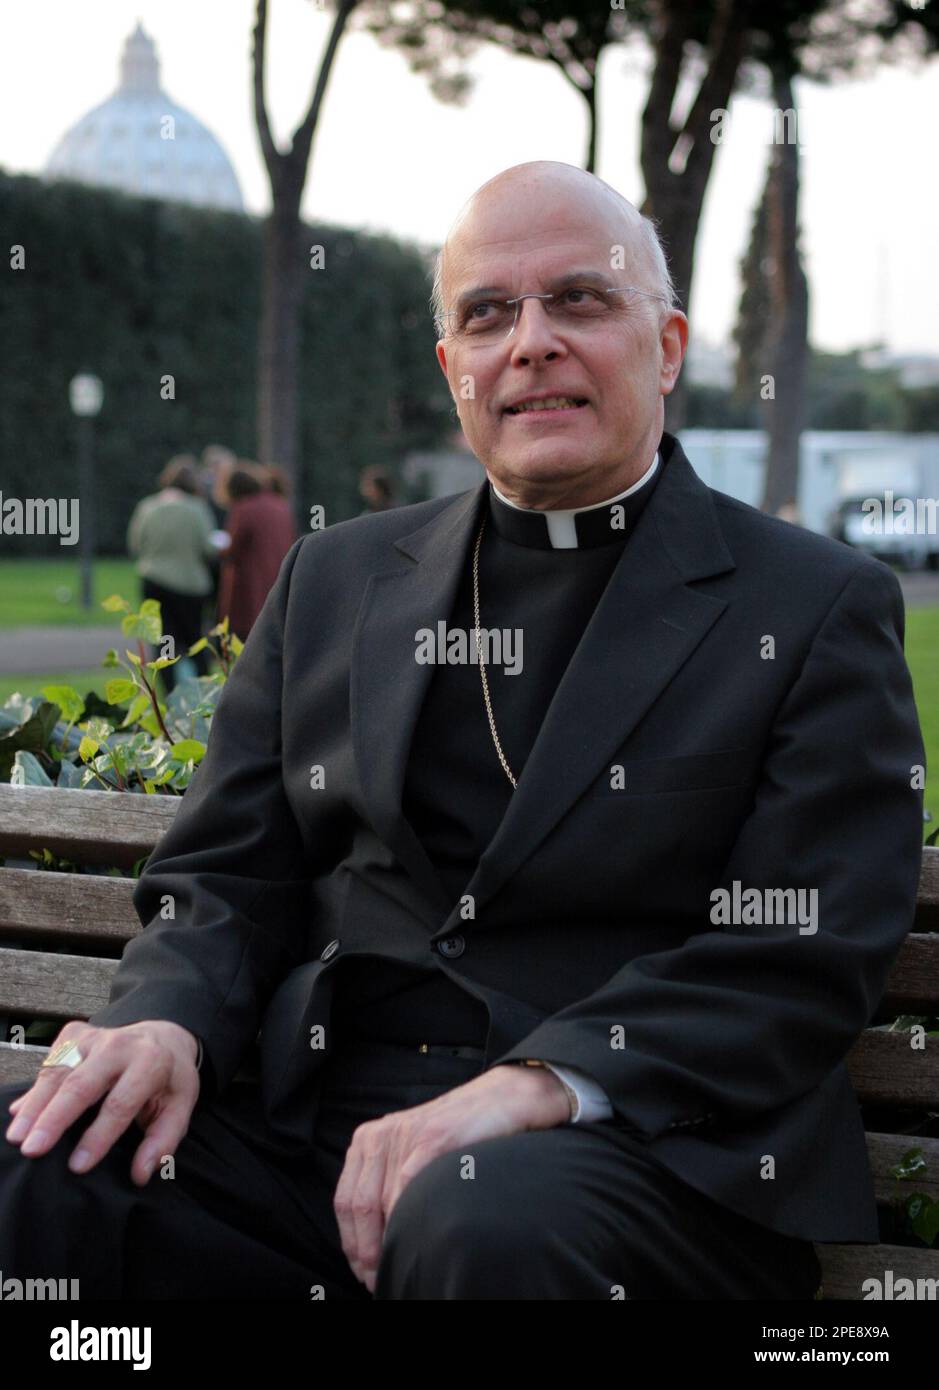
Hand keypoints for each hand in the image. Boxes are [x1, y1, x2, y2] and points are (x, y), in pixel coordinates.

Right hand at [4, 1019, 200, 1186]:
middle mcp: (120, 1045)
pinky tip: (20, 1117)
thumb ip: (163, 1140)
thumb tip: (141, 1173)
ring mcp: (95, 1036)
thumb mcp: (180, 1106)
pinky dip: (34, 1092)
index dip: (99, 1136)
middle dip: (55, 1118)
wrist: (162, 1036)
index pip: (121, 1102)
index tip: (78, 1167)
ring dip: (35, 1106)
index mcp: (152, 1062)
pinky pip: (49, 1064)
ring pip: (58, 1072)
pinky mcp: (74, 1034)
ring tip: (17, 1137)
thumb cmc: (167, 1080)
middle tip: (33, 1150)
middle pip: (82, 1084)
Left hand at [333, 1061, 569, 1292]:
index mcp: (368, 1140)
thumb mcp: (409, 1152)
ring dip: (387, 1244)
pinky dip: (408, 1221)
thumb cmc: (456, 1135)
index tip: (362, 1270)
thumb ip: (387, 1183)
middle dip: (365, 1252)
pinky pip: (409, 1189)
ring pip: (383, 1204)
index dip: (351, 1243)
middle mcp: (380, 1136)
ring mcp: (405, 1136)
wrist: (497, 1101)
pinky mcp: (431, 1139)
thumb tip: (373, 1238)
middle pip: (359, 1206)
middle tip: (376, 1280)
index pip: (345, 1201)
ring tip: (396, 1271)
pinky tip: (415, 1241)